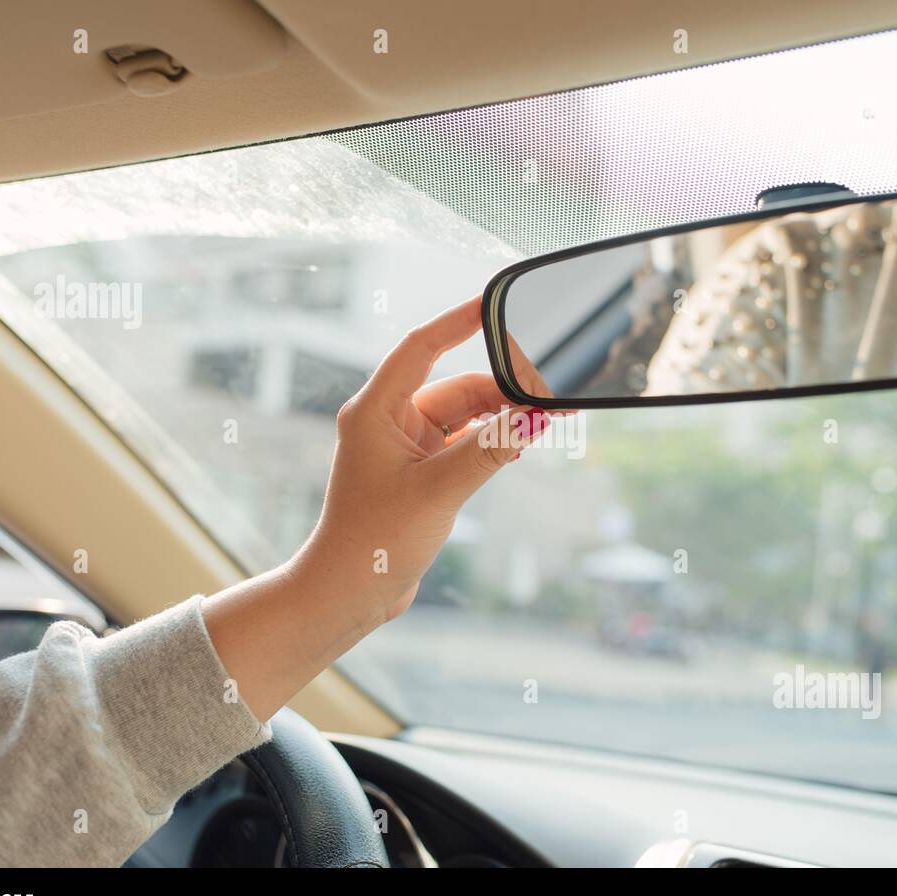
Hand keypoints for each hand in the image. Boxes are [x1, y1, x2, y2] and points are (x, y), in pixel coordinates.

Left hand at [204, 296, 559, 718]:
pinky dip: (491, 442)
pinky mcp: (418, 472)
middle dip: (502, 388)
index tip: (495, 301)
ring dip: (501, 418)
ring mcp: (403, 447)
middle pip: (456, 386)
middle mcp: (387, 421)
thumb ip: (489, 451)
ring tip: (546, 420)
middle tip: (549, 391)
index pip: (421, 347)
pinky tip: (521, 443)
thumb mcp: (439, 491)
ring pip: (464, 416)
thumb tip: (534, 419)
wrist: (347, 594)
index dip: (458, 321)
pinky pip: (462, 442)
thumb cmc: (375, 542)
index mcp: (375, 411)